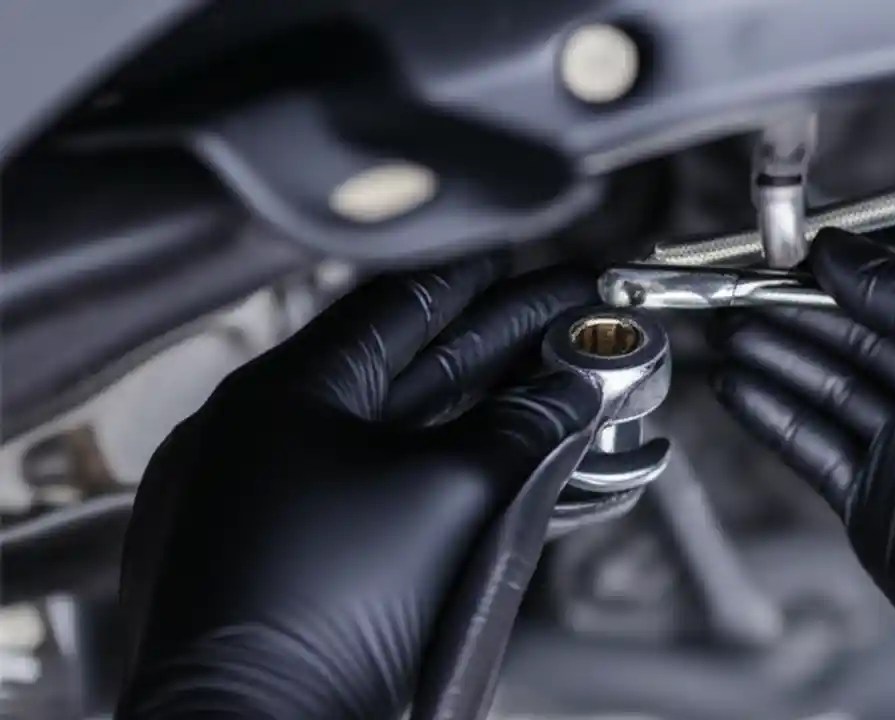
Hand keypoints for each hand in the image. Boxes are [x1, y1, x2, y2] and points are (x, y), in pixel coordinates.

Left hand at [118, 257, 601, 718]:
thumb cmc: (314, 612)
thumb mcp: (446, 495)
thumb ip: (520, 430)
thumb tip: (570, 393)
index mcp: (280, 396)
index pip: (393, 308)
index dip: (469, 280)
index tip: (515, 262)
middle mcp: (265, 441)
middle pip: (407, 373)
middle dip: (497, 348)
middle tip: (563, 326)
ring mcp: (275, 509)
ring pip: (403, 444)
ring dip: (487, 423)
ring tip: (561, 400)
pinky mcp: (293, 570)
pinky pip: (389, 503)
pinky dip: (455, 488)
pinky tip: (517, 485)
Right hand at [712, 228, 894, 718]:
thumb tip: (848, 257)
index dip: (855, 263)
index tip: (800, 249)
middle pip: (860, 331)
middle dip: (798, 305)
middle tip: (742, 283)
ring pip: (828, 384)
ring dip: (775, 352)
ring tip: (725, 324)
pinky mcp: (882, 505)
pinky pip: (814, 447)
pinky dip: (773, 415)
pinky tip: (738, 385)